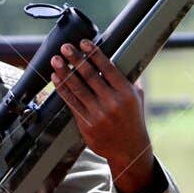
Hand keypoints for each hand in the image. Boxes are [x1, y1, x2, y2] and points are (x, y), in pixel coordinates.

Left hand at [50, 40, 156, 192]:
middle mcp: (112, 102)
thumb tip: (120, 59)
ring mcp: (98, 114)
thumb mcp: (137, 97)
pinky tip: (56, 78)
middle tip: (65, 47)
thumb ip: (129, 79)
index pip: (107, 68)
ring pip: (77, 88)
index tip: (83, 42)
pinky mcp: (86, 124)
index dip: (94, 53)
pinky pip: (71, 102)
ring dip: (65, 72)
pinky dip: (62, 89)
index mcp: (126, 92)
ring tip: (56, 60)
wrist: (129, 149)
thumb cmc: (132, 119)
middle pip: (90, 75)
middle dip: (75, 59)